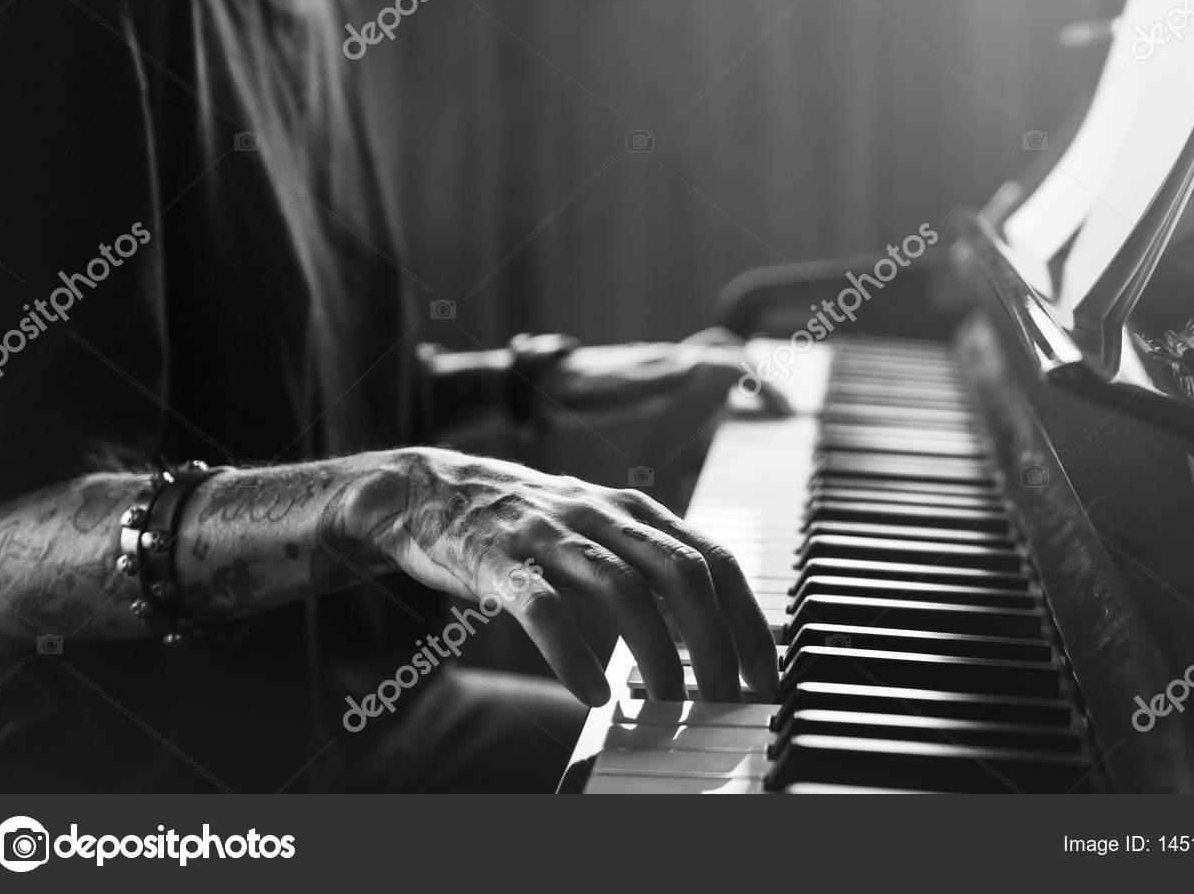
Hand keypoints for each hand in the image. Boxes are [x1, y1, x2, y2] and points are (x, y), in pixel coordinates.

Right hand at [354, 447, 777, 705]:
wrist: (426, 488)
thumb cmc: (527, 525)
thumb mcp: (601, 533)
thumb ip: (654, 572)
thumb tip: (716, 638)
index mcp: (636, 509)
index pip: (716, 559)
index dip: (749, 619)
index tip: (767, 676)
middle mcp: (601, 513)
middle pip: (681, 573)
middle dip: (713, 643)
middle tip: (726, 703)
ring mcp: (548, 532)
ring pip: (620, 587)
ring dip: (654, 653)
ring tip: (667, 705)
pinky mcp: (495, 558)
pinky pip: (543, 607)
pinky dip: (573, 654)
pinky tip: (592, 694)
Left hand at [537, 327, 789, 426]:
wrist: (543, 385)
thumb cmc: (578, 388)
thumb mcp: (616, 386)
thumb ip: (657, 377)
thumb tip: (698, 364)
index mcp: (675, 363)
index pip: (734, 362)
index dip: (764, 384)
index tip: (785, 412)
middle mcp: (676, 362)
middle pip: (733, 359)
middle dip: (763, 381)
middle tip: (784, 413)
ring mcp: (666, 371)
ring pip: (720, 368)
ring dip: (745, 386)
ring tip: (766, 415)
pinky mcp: (654, 384)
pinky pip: (703, 383)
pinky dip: (723, 395)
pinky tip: (721, 420)